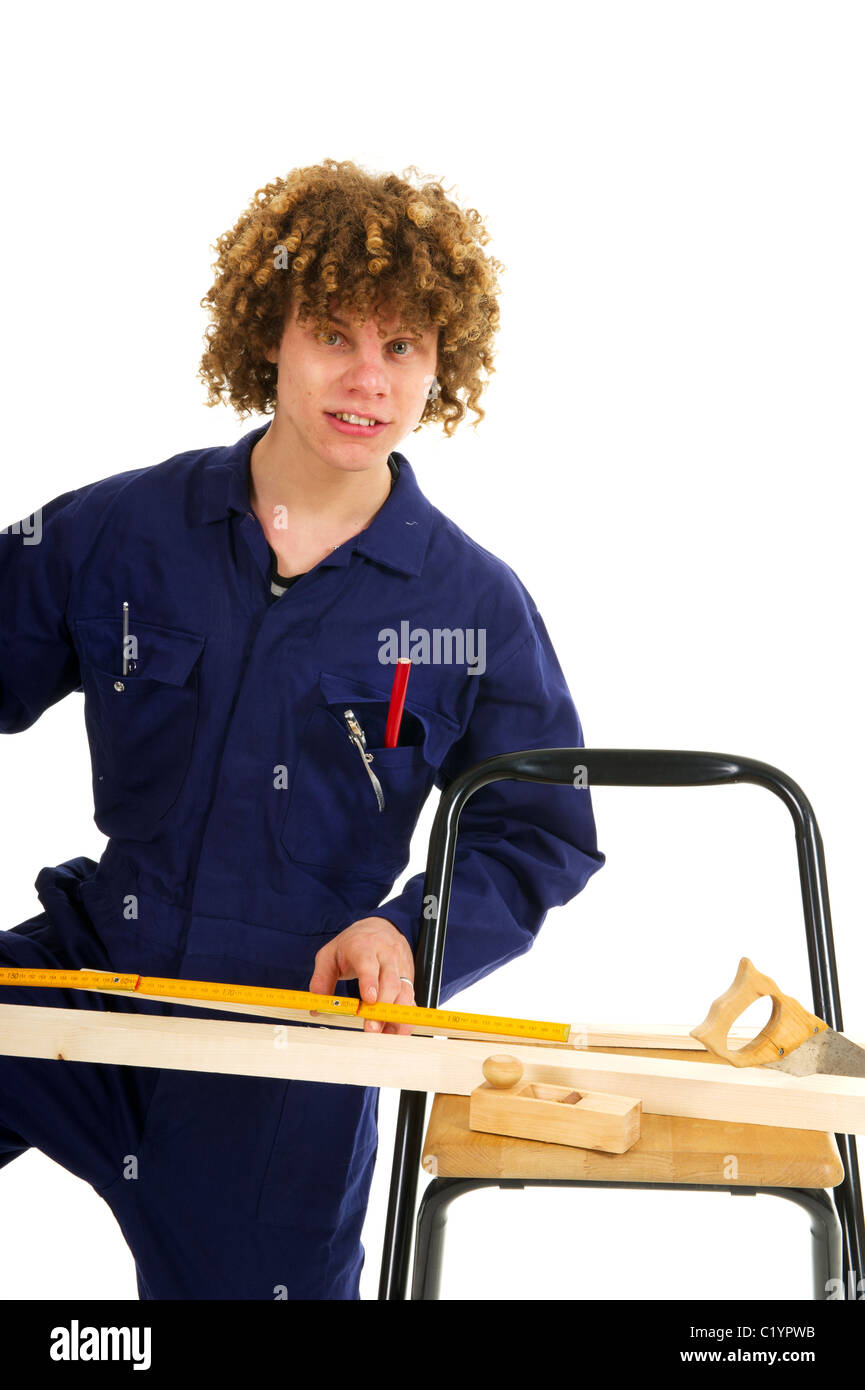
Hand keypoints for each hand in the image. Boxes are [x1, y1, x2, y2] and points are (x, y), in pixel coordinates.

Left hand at [308, 916, 415, 1034]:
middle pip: (390, 982)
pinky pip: (410, 999)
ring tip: (382, 1034)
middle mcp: (386, 956)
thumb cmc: (354, 943)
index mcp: (364, 947)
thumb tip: (317, 1007)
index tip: (369, 999)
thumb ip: (321, 979)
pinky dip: (404, 1017)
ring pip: (404, 992)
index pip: (368, 964)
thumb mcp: (330, 954)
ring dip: (396, 1016)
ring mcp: (400, 967)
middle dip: (382, 1008)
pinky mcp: (409, 978)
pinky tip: (394, 1030)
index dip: (370, 981)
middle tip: (371, 1027)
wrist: (381, 927)